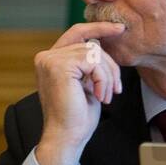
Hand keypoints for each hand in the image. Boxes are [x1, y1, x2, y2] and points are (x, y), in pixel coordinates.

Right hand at [33, 21, 125, 164]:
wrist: (67, 136)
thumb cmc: (76, 116)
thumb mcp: (85, 82)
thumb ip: (88, 63)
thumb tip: (102, 42)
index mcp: (50, 60)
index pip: (77, 33)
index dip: (98, 28)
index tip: (119, 29)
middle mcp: (46, 57)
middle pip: (90, 43)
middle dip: (109, 66)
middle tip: (116, 88)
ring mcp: (50, 60)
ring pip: (94, 52)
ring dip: (107, 76)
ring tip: (105, 95)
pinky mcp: (59, 67)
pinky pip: (93, 61)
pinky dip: (103, 79)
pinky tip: (99, 96)